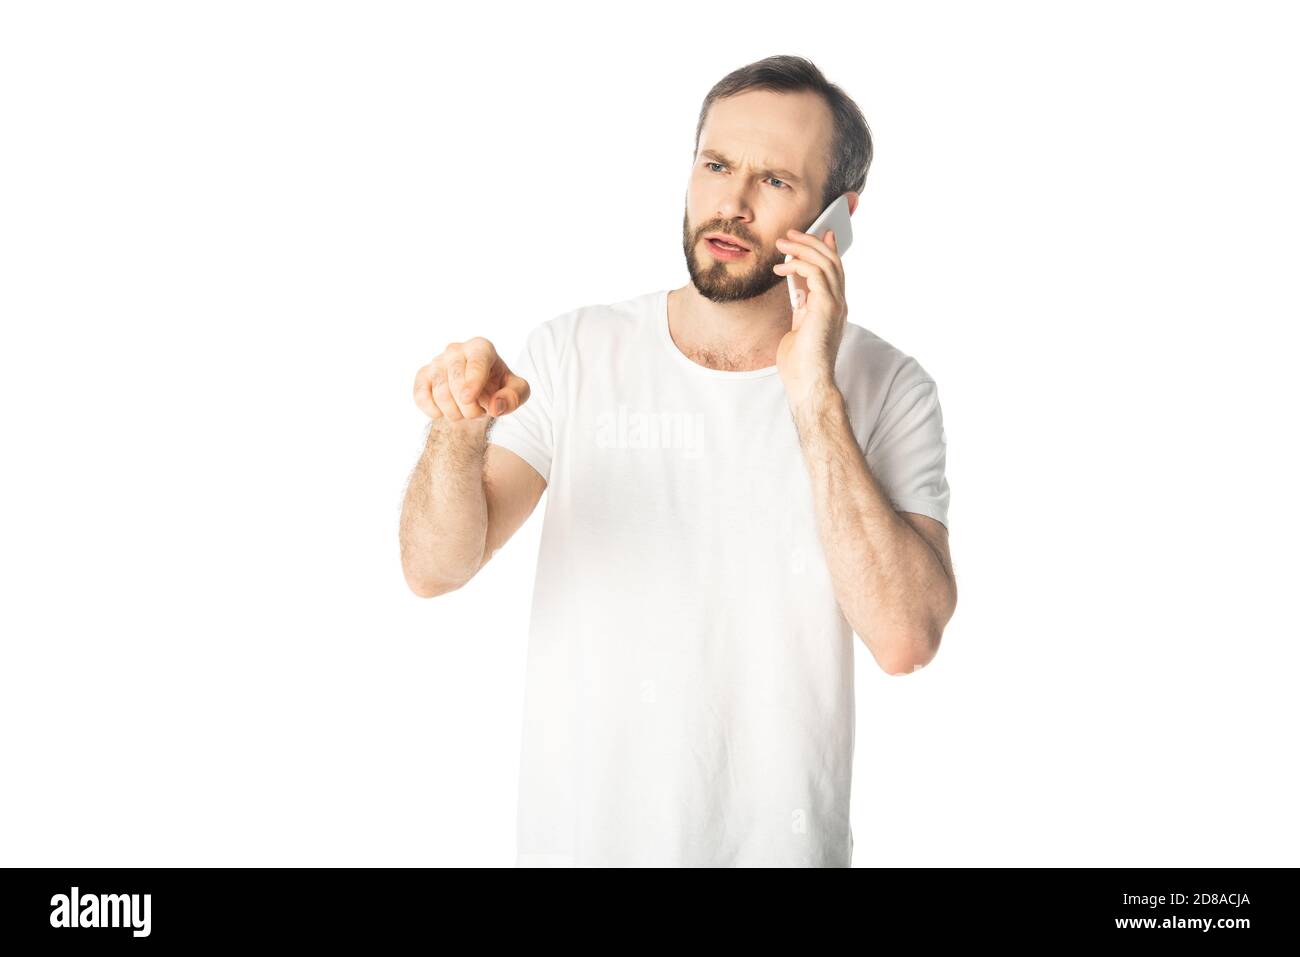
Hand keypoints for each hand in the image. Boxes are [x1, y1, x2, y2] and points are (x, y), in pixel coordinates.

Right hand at [412, 337, 529, 423]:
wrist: (478, 394)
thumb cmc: (499, 388)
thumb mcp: (517, 391)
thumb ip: (514, 397)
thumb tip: (496, 406)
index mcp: (481, 348)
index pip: (476, 360)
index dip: (472, 380)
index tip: (468, 399)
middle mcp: (456, 350)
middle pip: (456, 378)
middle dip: (468, 406)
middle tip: (478, 414)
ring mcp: (437, 362)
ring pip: (439, 390)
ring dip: (453, 412)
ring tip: (464, 414)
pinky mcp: (423, 376)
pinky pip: (420, 395)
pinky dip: (432, 410)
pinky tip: (442, 414)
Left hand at [773, 227, 847, 406]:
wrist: (807, 383)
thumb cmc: (800, 362)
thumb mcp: (799, 326)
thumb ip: (802, 305)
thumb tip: (797, 287)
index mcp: (834, 307)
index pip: (834, 270)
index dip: (826, 248)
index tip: (814, 233)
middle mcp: (839, 303)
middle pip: (832, 260)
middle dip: (811, 241)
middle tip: (790, 234)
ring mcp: (836, 304)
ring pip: (826, 262)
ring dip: (803, 248)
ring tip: (782, 244)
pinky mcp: (827, 307)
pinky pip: (817, 273)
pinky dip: (799, 265)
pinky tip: (781, 269)